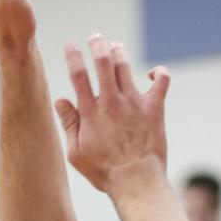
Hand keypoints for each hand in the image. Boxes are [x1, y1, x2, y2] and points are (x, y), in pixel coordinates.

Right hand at [55, 36, 169, 190]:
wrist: (137, 181)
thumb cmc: (104, 172)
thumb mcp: (76, 153)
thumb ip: (68, 124)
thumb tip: (59, 100)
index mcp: (90, 112)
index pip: (78, 74)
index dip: (72, 55)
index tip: (70, 44)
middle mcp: (112, 102)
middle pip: (103, 61)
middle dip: (98, 44)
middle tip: (96, 39)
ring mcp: (134, 103)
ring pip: (125, 65)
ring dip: (119, 52)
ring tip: (115, 48)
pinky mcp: (154, 108)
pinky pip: (162, 81)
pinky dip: (159, 72)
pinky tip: (152, 74)